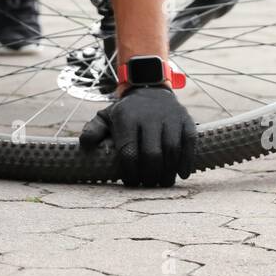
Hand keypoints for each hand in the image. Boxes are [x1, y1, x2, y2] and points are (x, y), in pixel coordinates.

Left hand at [79, 86, 196, 186]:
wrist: (150, 90)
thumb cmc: (126, 112)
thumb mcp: (106, 116)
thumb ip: (94, 130)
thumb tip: (85, 145)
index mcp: (127, 118)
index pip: (129, 152)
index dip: (130, 172)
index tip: (131, 182)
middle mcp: (149, 116)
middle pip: (152, 154)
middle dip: (150, 175)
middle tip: (148, 185)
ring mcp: (170, 117)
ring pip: (172, 150)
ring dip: (168, 171)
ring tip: (163, 183)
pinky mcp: (186, 119)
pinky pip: (189, 142)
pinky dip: (187, 160)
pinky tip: (182, 174)